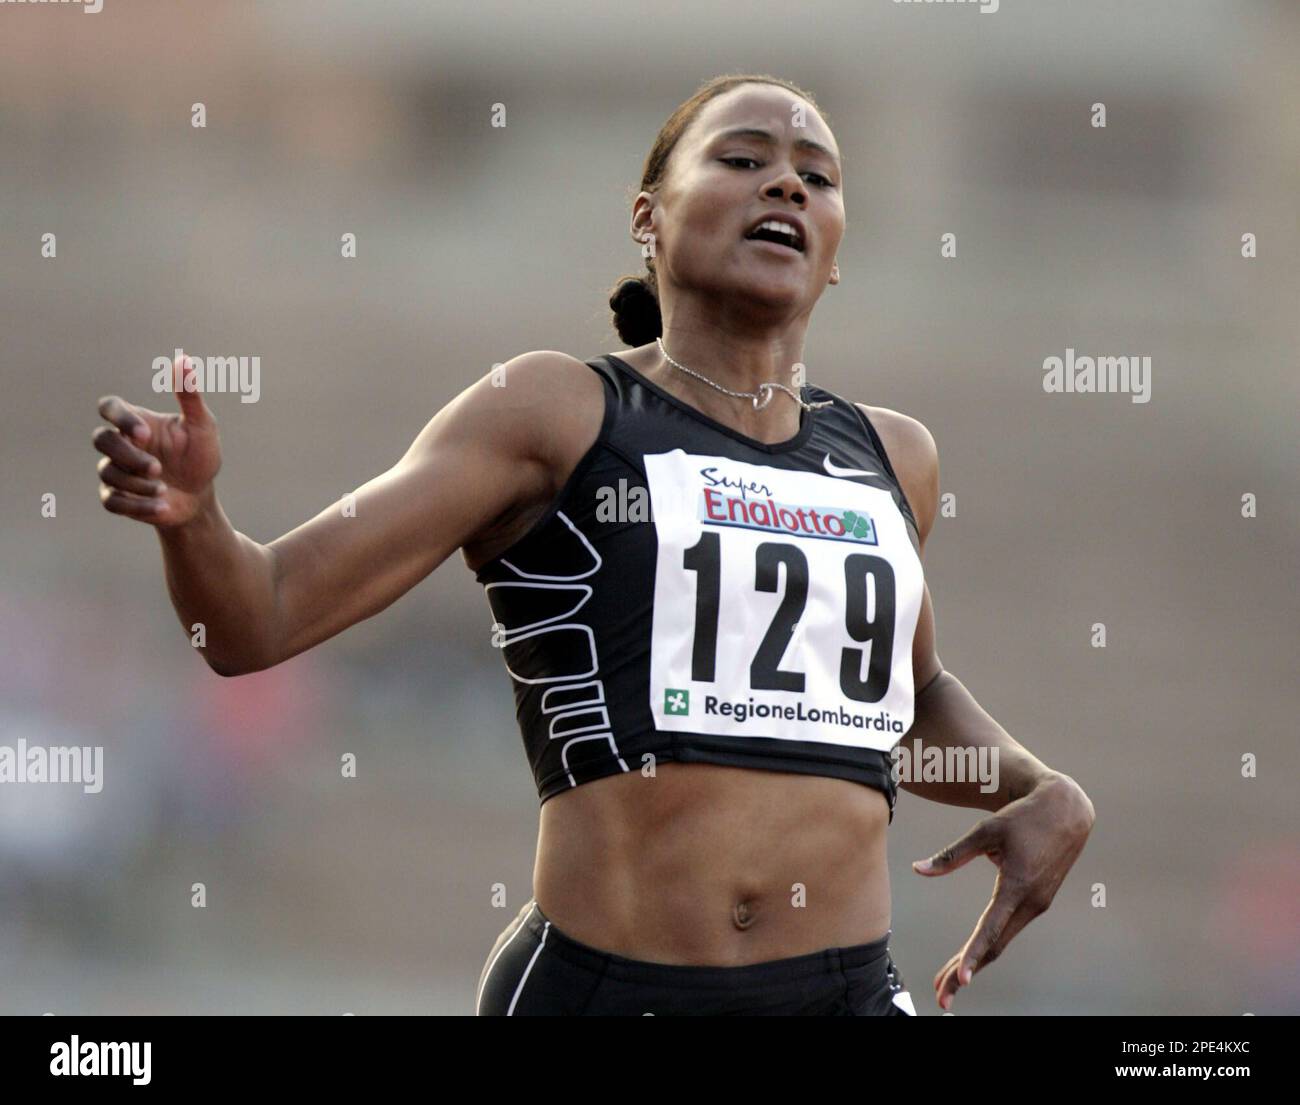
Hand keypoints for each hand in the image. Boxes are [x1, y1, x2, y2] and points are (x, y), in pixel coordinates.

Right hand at [94, 353, 221, 526]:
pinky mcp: (118, 496)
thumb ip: (190, 396)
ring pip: (108, 473)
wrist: (200, 497)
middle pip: (101, 440)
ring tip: (164, 488)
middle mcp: (122, 443)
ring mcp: (116, 470)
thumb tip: (184, 360)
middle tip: (159, 468)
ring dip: (137, 483)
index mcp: (137, 422)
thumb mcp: (202, 426)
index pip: (109, 407)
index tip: (144, 433)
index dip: (119, 417)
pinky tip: (161, 505)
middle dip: (128, 455)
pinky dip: (136, 505)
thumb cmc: (200, 456)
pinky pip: (112, 501)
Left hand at [912, 773, 1094, 1010]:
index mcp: (1018, 886)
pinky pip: (1009, 930)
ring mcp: (1036, 905)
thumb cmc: (1022, 817)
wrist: (1065, 810)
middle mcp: (1031, 902)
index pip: (991, 929)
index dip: (974, 955)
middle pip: (995, 946)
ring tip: (946, 982)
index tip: (960, 980)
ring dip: (976, 963)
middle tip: (940, 995)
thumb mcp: (985, 831)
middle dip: (965, 972)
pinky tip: (971, 958)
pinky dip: (988, 946)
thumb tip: (918, 869)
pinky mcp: (1037, 902)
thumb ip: (951, 855)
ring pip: (1002, 941)